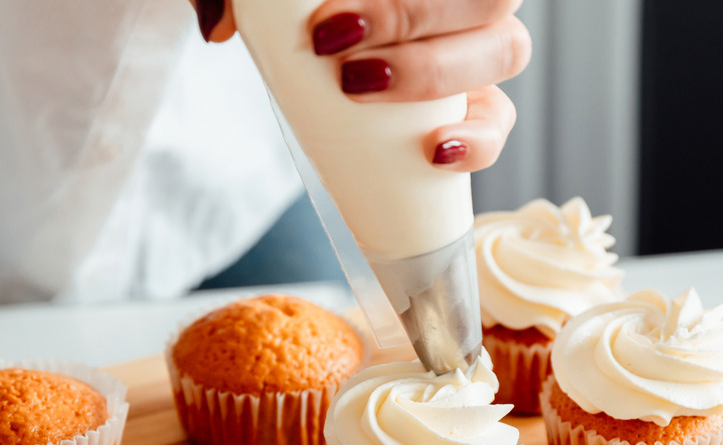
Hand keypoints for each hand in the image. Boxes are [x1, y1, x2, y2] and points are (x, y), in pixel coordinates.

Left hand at [192, 0, 529, 172]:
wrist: (314, 54)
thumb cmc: (301, 13)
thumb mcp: (269, 1)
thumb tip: (218, 27)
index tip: (329, 21)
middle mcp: (469, 1)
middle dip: (412, 21)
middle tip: (337, 50)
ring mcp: (480, 51)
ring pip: (504, 49)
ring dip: (436, 72)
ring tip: (362, 90)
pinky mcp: (477, 111)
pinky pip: (499, 124)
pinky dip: (478, 141)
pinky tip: (436, 153)